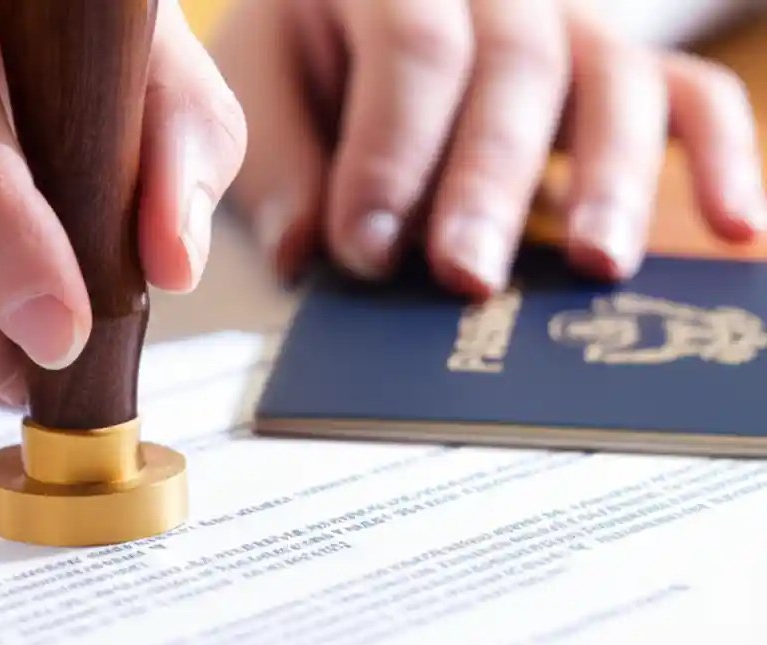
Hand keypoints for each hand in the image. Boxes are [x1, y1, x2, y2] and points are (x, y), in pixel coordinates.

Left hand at [212, 0, 766, 295]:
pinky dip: (719, 157)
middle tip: (465, 274)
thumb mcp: (269, 87)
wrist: (363, 19)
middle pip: (516, 64)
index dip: (392, 148)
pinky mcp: (622, 70)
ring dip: (608, 177)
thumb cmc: (311, 58)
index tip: (363, 248)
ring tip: (597, 262)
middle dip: (489, 179)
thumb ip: (281, 160)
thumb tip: (304, 250)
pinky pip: (692, 96)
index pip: (414, 43)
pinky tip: (735, 226)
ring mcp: (570, 23)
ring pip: (611, 80)